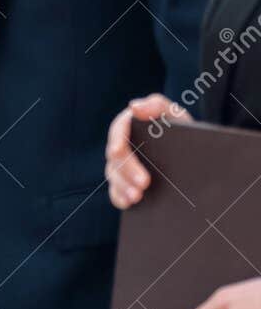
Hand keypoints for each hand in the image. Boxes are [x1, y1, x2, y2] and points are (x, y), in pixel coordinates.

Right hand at [105, 93, 183, 208]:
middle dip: (126, 171)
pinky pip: (116, 191)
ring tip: (137, 197)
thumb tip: (133, 107)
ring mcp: (123, 165)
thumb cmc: (184, 131)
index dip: (116, 141)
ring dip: (122, 186)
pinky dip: (119, 197)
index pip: (117, 131)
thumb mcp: (175, 114)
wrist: (195, 155)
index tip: (118, 152)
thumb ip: (156, 104)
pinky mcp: (126, 182)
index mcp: (131, 126)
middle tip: (143, 184)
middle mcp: (123, 145)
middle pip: (115, 158)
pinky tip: (129, 203)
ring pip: (113, 175)